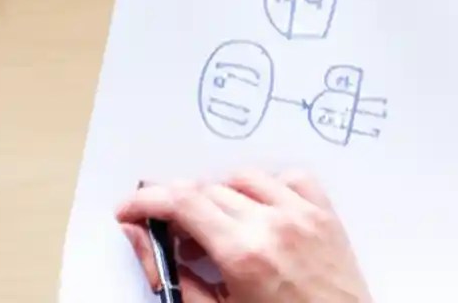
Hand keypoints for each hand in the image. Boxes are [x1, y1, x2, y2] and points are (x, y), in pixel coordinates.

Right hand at [117, 171, 371, 302]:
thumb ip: (178, 278)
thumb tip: (149, 243)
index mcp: (244, 254)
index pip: (181, 202)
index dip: (146, 201)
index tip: (130, 210)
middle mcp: (274, 225)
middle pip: (207, 190)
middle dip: (179, 208)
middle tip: (173, 237)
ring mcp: (304, 216)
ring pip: (243, 178)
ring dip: (220, 196)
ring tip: (215, 230)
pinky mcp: (326, 217)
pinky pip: (290, 179)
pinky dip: (268, 187)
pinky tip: (259, 211)